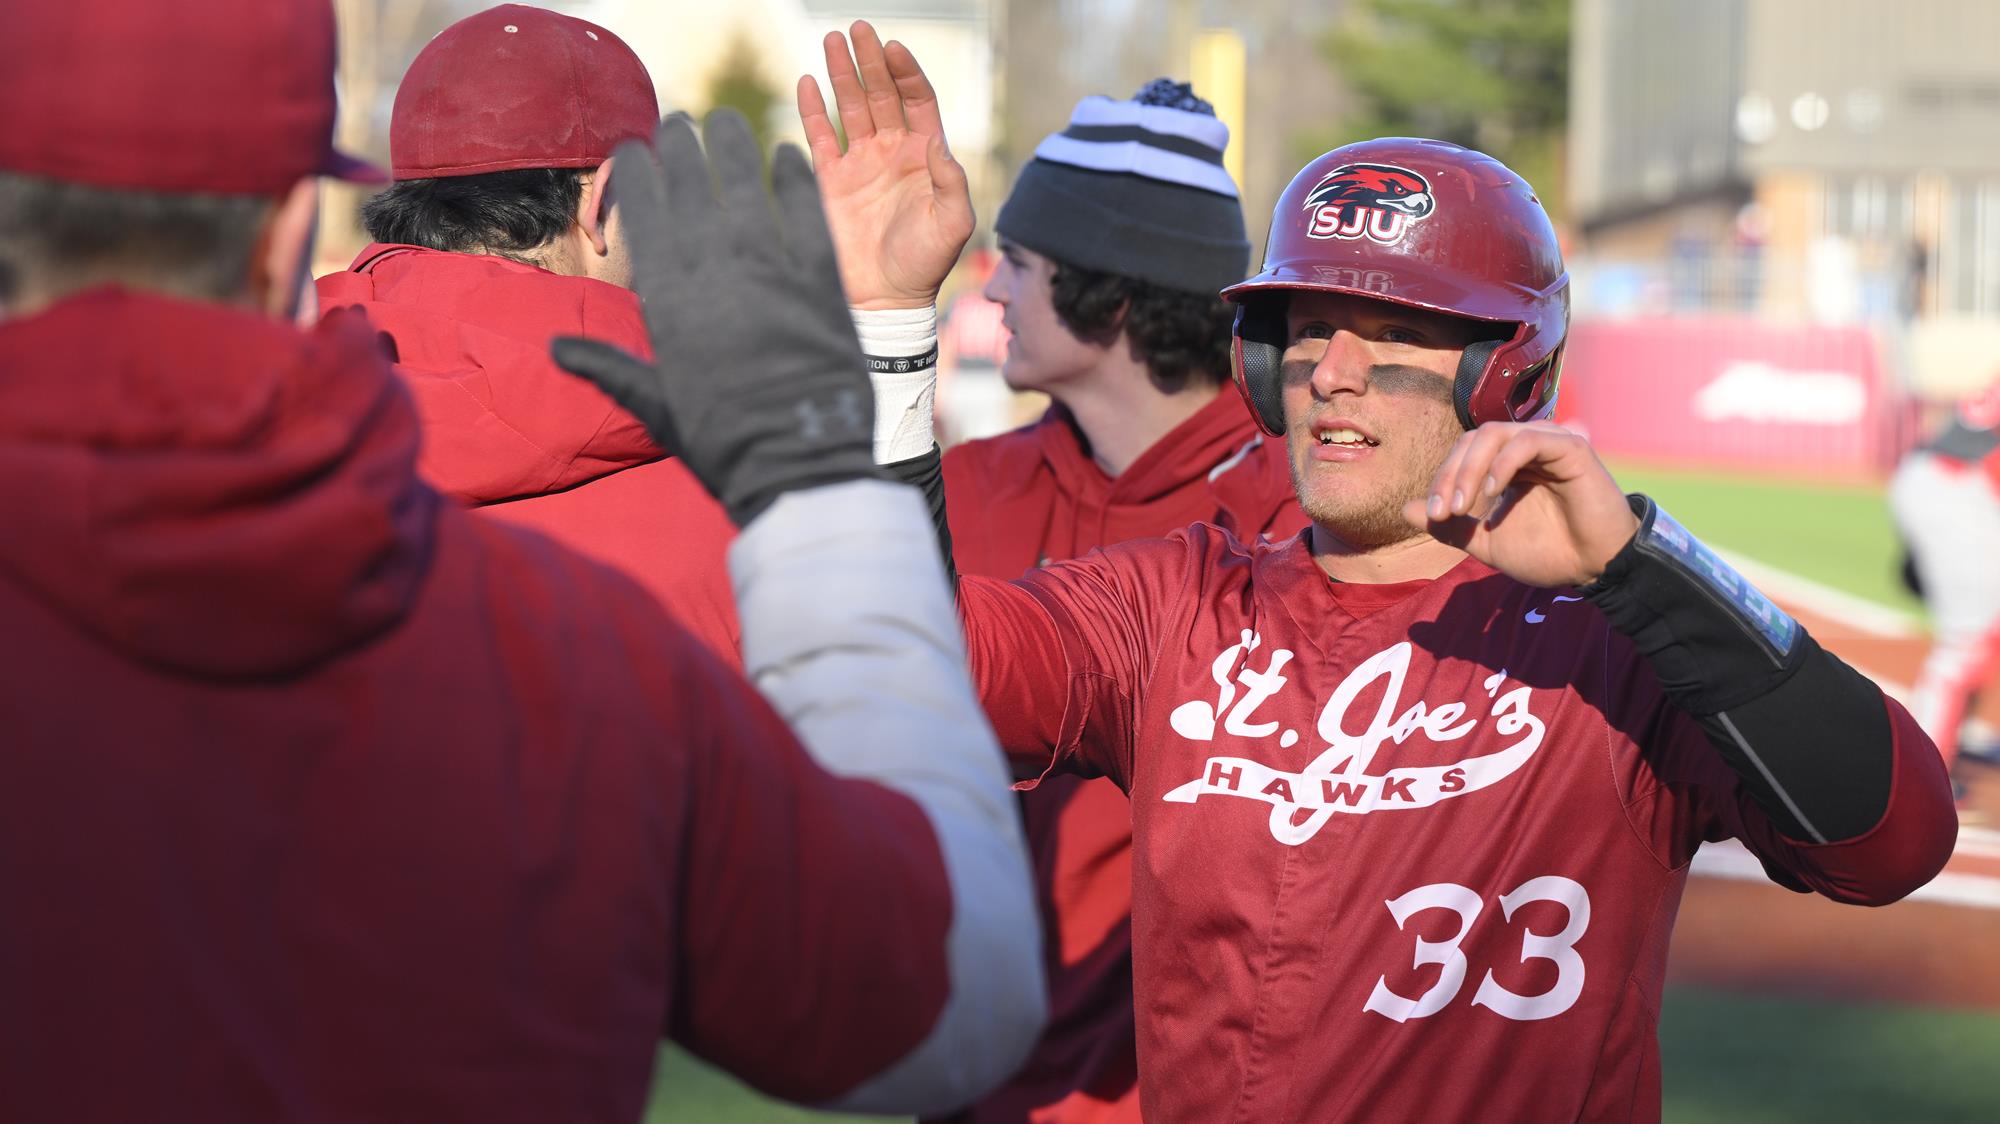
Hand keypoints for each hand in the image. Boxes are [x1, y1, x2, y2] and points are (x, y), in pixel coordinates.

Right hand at [551, 111, 878, 524]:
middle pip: (692, 189)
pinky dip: (796, 181)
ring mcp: (770, 274)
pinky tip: (789, 155)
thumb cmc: (723, 445)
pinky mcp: (822, 283)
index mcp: (668, 302)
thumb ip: (608, 367)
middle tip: (680, 123)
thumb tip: (554, 350)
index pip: (643, 214)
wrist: (797, 468)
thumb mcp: (657, 407)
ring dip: (734, 149)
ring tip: (727, 122)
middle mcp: (714, 275)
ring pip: (745, 189)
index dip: (638, 174)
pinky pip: (807, 216)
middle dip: (682, 149)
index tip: (636, 151)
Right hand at [798, 21, 972, 309]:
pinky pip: (820, 136)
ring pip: (851, 107)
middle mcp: (893, 154)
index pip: (918, 102)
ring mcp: (860, 164)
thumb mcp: (953, 224)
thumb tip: (938, 144)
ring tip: (833, 40)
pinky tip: (808, 82)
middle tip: (859, 29)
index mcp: (925, 157)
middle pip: (883, 95)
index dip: (907, 73)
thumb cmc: (924, 265)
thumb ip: (951, 181)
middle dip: (871, 61)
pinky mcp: (831, 181)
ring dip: (843, 74)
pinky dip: (813, 109)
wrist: (884, 300)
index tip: (894, 48)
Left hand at [1403, 421, 1640, 586]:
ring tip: (1464, 504)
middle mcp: (1526, 446)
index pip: (1463, 453)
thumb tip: (1406, 509)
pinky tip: (1492, 493)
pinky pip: (1527, 441)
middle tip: (1445, 511)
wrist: (1594, 569)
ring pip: (1495, 434)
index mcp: (1507, 463)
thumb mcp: (1486, 541)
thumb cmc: (1548, 553)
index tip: (1435, 516)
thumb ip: (1450, 525)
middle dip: (1451, 474)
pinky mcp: (1571, 447)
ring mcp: (1549, 442)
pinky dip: (1503, 463)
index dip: (1443, 479)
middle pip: (1473, 439)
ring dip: (1471, 468)